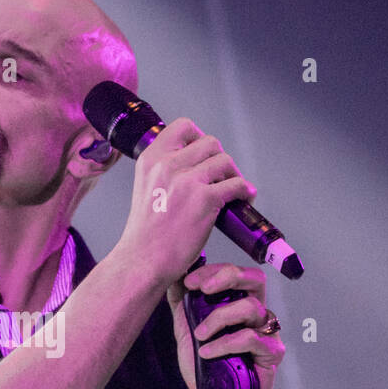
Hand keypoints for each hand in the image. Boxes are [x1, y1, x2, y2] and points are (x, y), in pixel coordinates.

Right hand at [112, 117, 256, 288]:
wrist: (143, 261)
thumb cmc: (146, 233)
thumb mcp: (145, 188)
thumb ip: (164, 171)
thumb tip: (194, 161)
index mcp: (150, 159)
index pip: (183, 126)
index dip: (199, 137)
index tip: (204, 154)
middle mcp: (167, 165)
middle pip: (210, 143)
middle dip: (219, 159)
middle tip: (220, 177)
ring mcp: (186, 181)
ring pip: (225, 161)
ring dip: (233, 174)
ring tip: (231, 190)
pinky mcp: (205, 199)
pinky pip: (236, 184)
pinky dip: (244, 191)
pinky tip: (243, 198)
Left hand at [166, 260, 284, 388]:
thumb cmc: (204, 366)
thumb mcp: (186, 330)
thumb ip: (182, 304)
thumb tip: (173, 275)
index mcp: (239, 303)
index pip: (236, 274)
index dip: (214, 271)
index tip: (189, 281)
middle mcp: (257, 314)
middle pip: (255, 279)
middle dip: (227, 276)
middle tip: (203, 289)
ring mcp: (267, 332)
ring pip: (250, 307)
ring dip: (219, 317)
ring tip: (200, 335)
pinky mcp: (272, 353)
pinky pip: (250, 338)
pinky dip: (225, 342)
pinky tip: (207, 352)